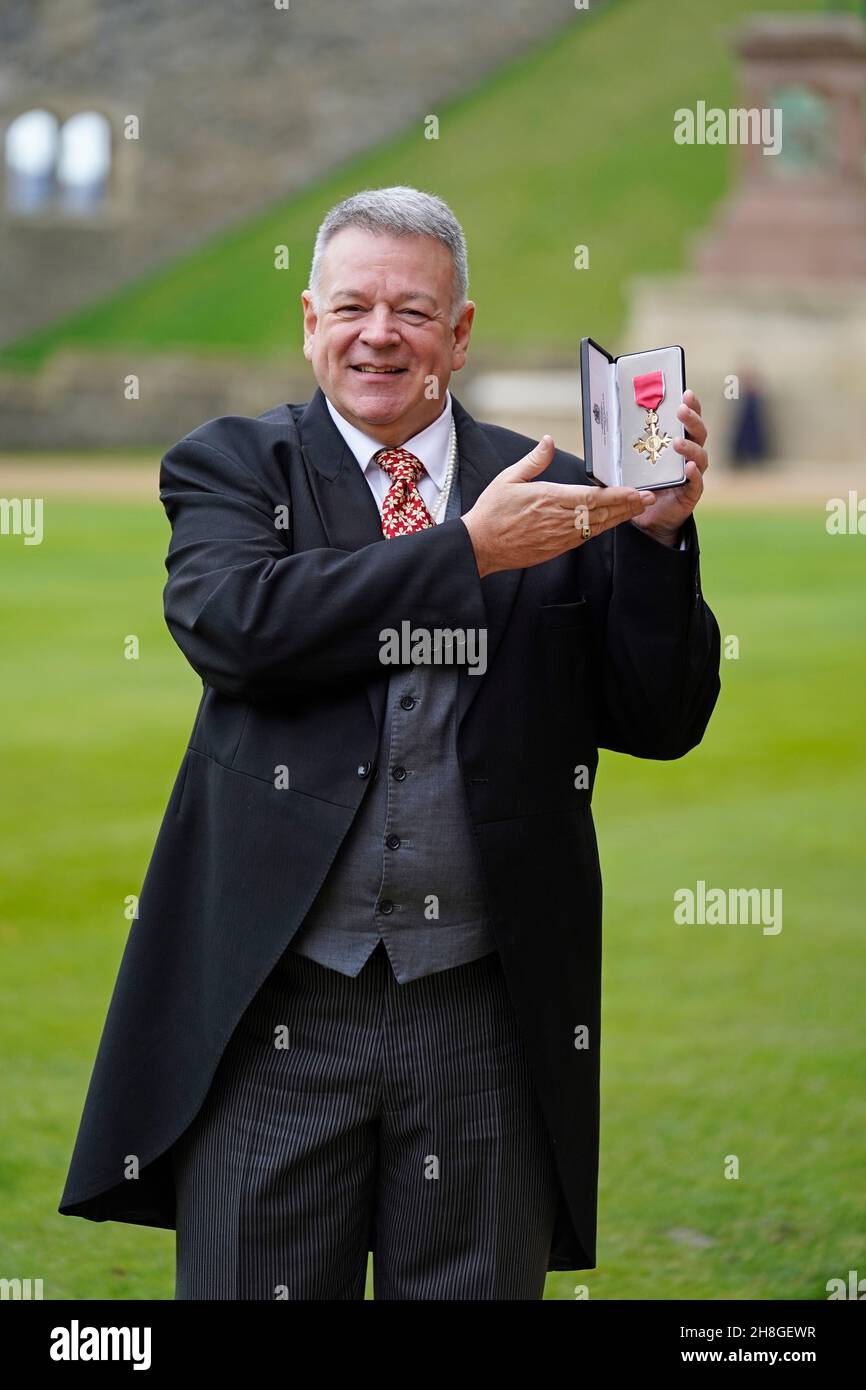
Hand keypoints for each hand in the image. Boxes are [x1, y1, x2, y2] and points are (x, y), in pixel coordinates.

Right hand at [461, 435, 654, 577]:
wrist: (480, 546)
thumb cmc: (492, 512)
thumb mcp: (508, 479)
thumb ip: (533, 461)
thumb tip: (549, 441)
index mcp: (549, 498)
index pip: (592, 497)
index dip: (618, 495)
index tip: (636, 491)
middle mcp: (559, 519)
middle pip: (602, 513)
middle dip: (627, 506)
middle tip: (648, 499)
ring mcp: (559, 537)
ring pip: (597, 528)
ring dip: (619, 518)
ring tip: (637, 508)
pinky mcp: (556, 549)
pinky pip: (585, 538)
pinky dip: (602, 529)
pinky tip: (611, 523)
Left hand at [629, 390, 707, 545]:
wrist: (646, 517)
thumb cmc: (640, 483)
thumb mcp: (631, 461)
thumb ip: (624, 444)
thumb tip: (602, 422)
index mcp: (677, 443)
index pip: (687, 420)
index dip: (691, 405)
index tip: (686, 391)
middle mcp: (689, 455)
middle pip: (698, 433)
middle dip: (692, 420)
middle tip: (682, 410)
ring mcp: (693, 474)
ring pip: (700, 456)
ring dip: (690, 447)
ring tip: (678, 442)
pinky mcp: (691, 493)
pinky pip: (697, 482)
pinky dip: (694, 474)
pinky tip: (688, 467)